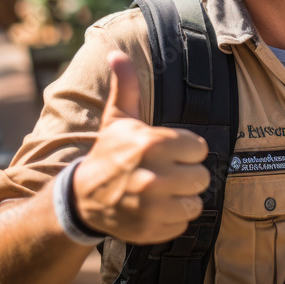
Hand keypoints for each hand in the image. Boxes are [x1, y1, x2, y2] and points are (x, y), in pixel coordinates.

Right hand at [72, 51, 209, 243]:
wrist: (83, 198)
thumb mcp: (118, 118)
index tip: (170, 152)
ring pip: (195, 202)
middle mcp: (153, 176)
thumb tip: (115, 53)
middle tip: (166, 172)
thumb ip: (126, 86)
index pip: (199, 149)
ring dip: (182, 197)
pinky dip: (173, 218)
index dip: (186, 150)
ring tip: (163, 190)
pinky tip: (156, 208)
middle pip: (201, 177)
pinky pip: (184, 223)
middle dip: (186, 174)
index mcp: (152, 144)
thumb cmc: (108, 153)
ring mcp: (152, 206)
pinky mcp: (152, 229)